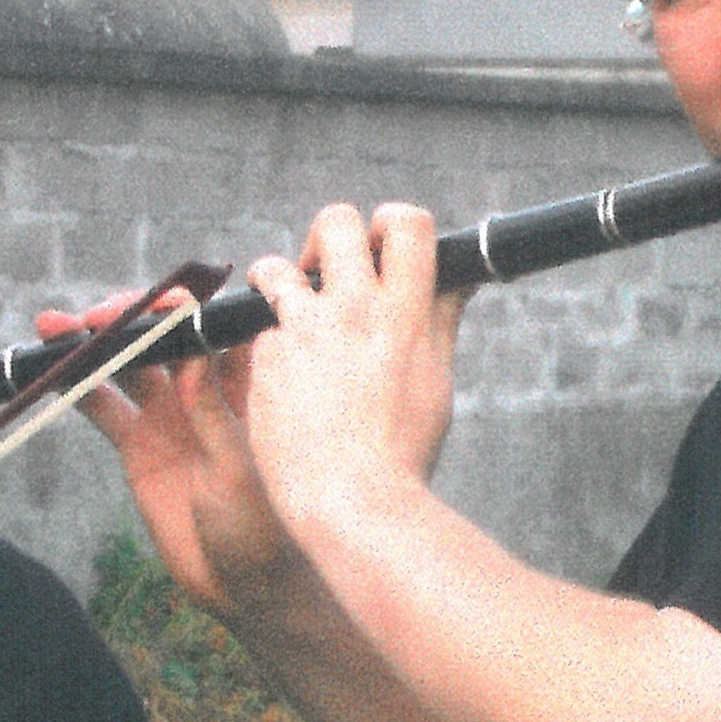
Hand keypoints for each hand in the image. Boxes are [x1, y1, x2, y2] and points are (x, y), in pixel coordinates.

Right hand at [37, 290, 296, 617]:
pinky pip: (102, 406)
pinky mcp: (139, 445)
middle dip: (126, 319)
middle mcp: (205, 389)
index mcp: (245, 385)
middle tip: (92, 319)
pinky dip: (76, 386)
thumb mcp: (238, 467)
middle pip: (161, 335)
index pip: (213, 326)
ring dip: (90, 343)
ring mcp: (169, 414)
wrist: (242, 586)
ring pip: (126, 364)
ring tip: (50, 329)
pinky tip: (46, 369)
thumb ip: (211, 410)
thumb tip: (192, 348)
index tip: (156, 305)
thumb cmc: (264, 527)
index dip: (184, 308)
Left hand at [239, 203, 467, 528]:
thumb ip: (440, 320)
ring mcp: (304, 331)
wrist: (352, 501)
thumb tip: (460, 279)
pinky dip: (269, 353)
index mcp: (406, 313)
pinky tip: (283, 390)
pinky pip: (260, 334)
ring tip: (287, 316)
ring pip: (274, 267)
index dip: (392, 222)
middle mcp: (354, 309)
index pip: (408, 223)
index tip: (380, 248)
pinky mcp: (265, 359)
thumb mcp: (436, 381)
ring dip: (277, 282)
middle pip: (336, 220)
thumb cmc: (403, 451)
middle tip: (326, 271)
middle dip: (327, 237)